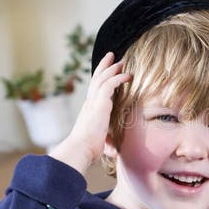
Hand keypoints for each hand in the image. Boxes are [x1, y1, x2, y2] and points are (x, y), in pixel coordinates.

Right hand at [48, 53, 130, 173]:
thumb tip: (115, 152)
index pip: (95, 89)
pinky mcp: (99, 103)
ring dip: (112, 68)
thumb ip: (108, 144)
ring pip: (102, 78)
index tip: (108, 71)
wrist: (80, 149)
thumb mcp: (100, 143)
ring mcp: (93, 102)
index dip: (101, 78)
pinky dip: (118, 78)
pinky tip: (127, 75)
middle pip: (96, 78)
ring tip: (121, 60)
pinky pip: (109, 85)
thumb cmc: (88, 149)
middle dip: (104, 66)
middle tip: (112, 56)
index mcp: (89, 109)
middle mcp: (90, 102)